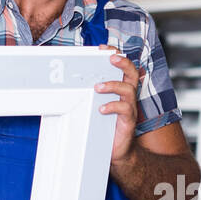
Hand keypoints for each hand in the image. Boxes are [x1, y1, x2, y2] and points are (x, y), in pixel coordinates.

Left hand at [96, 45, 142, 163]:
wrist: (116, 150)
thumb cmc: (105, 126)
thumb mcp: (96, 105)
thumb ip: (89, 94)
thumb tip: (68, 83)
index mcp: (121, 88)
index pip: (123, 66)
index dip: (117, 54)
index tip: (104, 48)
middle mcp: (128, 95)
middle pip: (131, 72)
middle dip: (122, 62)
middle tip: (111, 58)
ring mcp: (129, 107)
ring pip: (128, 89)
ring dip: (113, 85)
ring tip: (98, 87)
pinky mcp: (128, 121)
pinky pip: (124, 109)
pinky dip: (112, 106)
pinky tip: (101, 109)